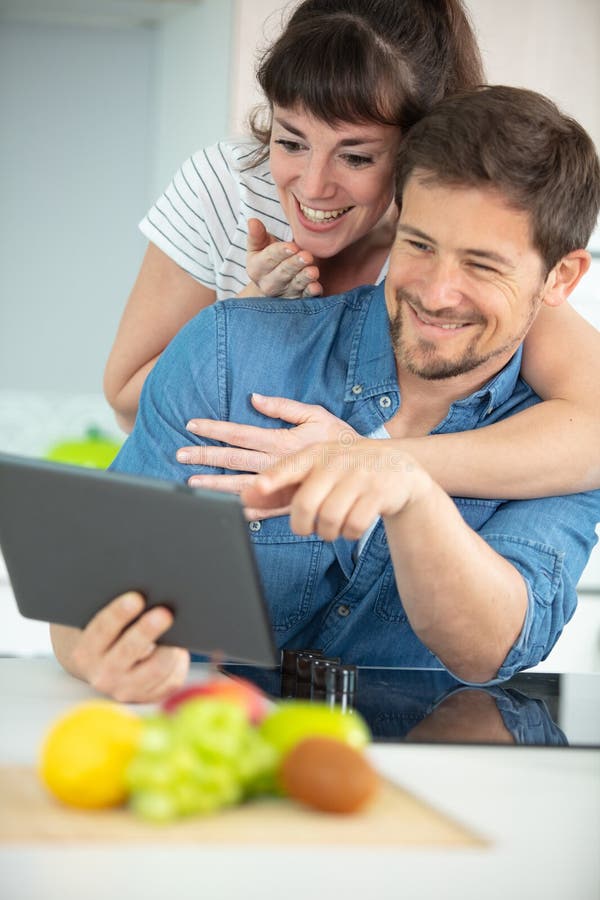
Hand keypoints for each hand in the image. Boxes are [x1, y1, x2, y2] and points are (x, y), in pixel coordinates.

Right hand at [55, 593, 189, 702]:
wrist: (106, 669)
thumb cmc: (110, 636)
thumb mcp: (104, 626)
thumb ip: (117, 613)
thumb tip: (146, 591)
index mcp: (86, 651)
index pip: (101, 630)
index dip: (118, 613)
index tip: (135, 598)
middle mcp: (104, 674)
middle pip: (128, 651)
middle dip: (147, 630)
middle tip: (164, 613)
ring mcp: (128, 689)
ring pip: (155, 669)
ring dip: (170, 648)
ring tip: (182, 631)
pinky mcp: (151, 695)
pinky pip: (170, 679)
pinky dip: (179, 661)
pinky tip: (183, 646)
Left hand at [177, 394, 359, 519]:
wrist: (363, 472)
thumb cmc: (339, 440)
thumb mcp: (315, 415)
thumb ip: (284, 407)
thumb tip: (255, 398)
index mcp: (280, 440)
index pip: (239, 432)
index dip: (214, 429)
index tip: (192, 425)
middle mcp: (275, 464)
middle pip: (233, 459)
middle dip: (204, 456)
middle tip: (179, 454)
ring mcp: (280, 486)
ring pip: (240, 485)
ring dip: (214, 484)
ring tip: (192, 482)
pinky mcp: (287, 504)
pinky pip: (260, 510)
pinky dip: (241, 510)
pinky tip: (222, 508)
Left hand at [241, 439, 431, 539]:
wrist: (399, 468)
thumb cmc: (345, 472)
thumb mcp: (314, 469)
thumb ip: (279, 483)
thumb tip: (244, 498)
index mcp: (315, 454)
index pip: (289, 466)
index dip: (272, 479)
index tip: (256, 488)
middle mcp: (336, 462)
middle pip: (306, 504)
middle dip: (302, 525)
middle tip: (307, 528)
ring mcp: (359, 476)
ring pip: (329, 519)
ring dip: (327, 532)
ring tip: (331, 527)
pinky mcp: (379, 492)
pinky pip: (354, 525)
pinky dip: (349, 533)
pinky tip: (351, 526)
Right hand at [243, 218, 322, 297]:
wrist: (271, 283)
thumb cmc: (267, 258)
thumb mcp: (258, 246)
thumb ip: (256, 235)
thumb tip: (252, 221)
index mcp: (256, 269)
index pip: (268, 259)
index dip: (280, 252)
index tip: (292, 246)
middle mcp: (268, 284)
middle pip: (282, 273)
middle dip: (295, 264)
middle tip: (307, 256)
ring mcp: (284, 293)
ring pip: (295, 285)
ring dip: (305, 278)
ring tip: (314, 271)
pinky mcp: (298, 300)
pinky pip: (305, 298)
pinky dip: (311, 293)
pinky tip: (316, 287)